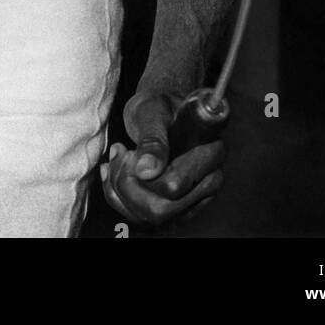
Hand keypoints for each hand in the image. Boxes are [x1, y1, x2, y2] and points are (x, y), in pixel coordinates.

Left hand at [99, 90, 224, 227]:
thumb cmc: (161, 107)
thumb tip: (146, 171)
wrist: (160, 113)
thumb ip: (152, 140)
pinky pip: (139, 217)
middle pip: (162, 209)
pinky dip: (117, 195)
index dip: (146, 173)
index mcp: (212, 155)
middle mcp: (208, 183)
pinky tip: (112, 170)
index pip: (176, 185)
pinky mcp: (175, 209)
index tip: (130, 150)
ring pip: (149, 216)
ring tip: (118, 156)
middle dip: (129, 184)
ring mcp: (192, 200)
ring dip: (121, 188)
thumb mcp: (154, 113)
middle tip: (121, 152)